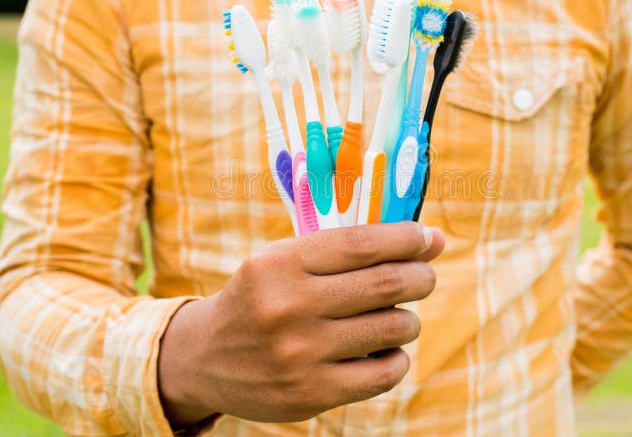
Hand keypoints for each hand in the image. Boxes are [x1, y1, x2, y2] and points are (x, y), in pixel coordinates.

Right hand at [158, 222, 444, 425]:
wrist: (204, 358)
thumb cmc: (259, 298)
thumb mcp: (282, 261)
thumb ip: (343, 249)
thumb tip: (426, 239)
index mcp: (280, 264)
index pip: (362, 244)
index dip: (405, 238)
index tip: (427, 237)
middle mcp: (288, 307)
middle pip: (386, 284)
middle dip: (420, 276)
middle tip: (424, 276)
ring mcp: (299, 354)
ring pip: (392, 327)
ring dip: (408, 319)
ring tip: (398, 316)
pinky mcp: (310, 394)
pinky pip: (383, 373)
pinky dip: (397, 358)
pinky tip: (387, 350)